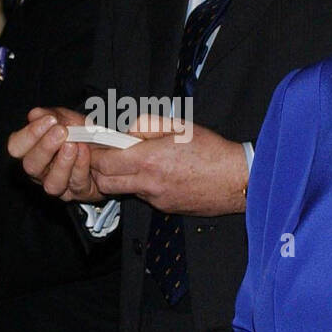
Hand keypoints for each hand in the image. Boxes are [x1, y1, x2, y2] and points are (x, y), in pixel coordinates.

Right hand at [7, 106, 100, 201]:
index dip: (29, 134)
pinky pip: (76, 184)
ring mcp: (60, 184)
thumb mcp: (70, 119)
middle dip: (45, 147)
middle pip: (30, 166)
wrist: (109, 147)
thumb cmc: (84, 134)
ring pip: (51, 184)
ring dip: (62, 162)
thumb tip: (35, 115)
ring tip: (73, 145)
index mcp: (33, 150)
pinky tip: (85, 151)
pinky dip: (81, 165)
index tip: (49, 120)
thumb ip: (52, 116)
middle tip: (61, 131)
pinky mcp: (80, 192)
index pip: (17, 147)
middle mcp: (42, 171)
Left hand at [90, 116, 247, 215]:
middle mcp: (149, 183)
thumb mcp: (179, 125)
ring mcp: (157, 199)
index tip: (95, 147)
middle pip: (105, 183)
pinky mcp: (166, 208)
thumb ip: (147, 124)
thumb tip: (127, 132)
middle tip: (106, 157)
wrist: (237, 180)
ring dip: (121, 179)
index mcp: (149, 159)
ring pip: (124, 191)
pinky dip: (143, 186)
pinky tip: (160, 174)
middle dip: (99, 171)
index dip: (94, 155)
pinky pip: (144, 197)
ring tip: (137, 163)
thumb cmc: (212, 151)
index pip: (104, 163)